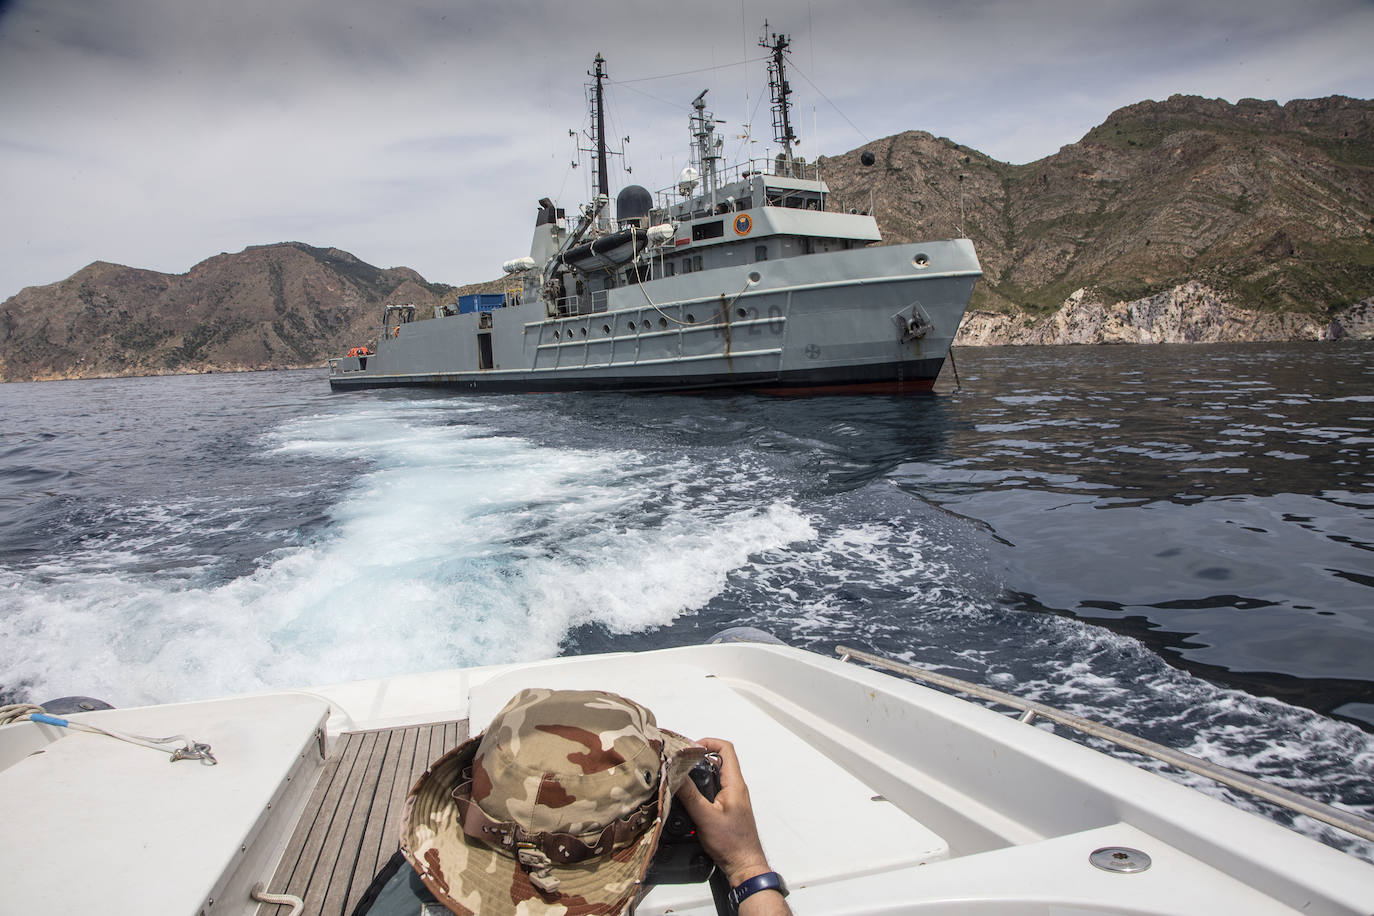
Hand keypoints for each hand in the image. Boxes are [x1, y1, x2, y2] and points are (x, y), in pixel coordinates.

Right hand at [674, 737, 770, 886]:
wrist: (743, 865)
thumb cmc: (732, 844)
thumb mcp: (705, 817)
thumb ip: (690, 794)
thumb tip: (676, 773)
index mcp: (734, 784)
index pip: (725, 749)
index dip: (707, 743)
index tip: (689, 748)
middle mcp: (735, 788)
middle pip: (717, 761)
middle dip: (698, 758)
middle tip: (680, 763)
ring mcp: (731, 798)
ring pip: (714, 776)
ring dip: (698, 774)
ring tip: (681, 778)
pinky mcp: (726, 809)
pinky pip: (713, 791)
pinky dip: (700, 789)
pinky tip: (688, 798)